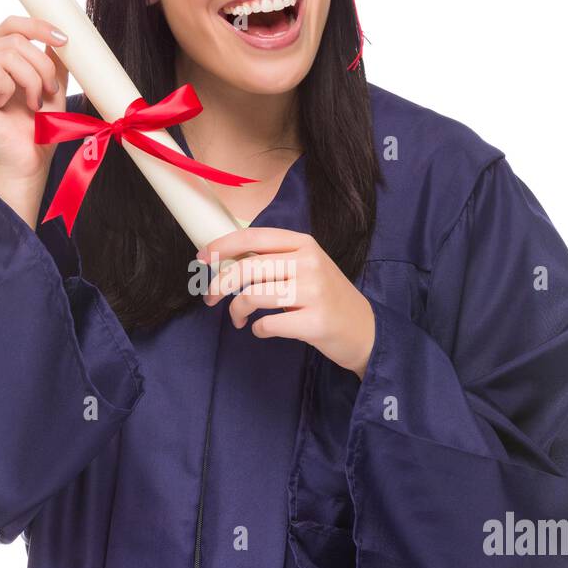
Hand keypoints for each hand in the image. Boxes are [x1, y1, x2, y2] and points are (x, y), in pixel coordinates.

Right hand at [0, 16, 68, 184]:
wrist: (30, 162)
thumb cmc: (38, 129)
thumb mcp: (50, 85)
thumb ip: (49, 58)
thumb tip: (55, 32)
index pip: (9, 25)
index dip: (37, 26)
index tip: (63, 40)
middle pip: (13, 39)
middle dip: (41, 65)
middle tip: (48, 92)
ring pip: (7, 53)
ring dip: (32, 80)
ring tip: (33, 103)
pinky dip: (13, 90)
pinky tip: (8, 108)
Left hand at [199, 227, 375, 378]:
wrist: (365, 330)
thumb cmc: (326, 298)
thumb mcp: (306, 268)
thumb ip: (274, 261)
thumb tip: (226, 261)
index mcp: (304, 244)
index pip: (253, 238)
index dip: (223, 246)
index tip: (202, 258)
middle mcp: (309, 263)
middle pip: (247, 268)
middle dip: (219, 285)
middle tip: (210, 299)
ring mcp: (314, 292)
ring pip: (252, 297)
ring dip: (236, 311)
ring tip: (239, 320)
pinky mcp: (315, 322)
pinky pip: (267, 324)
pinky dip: (257, 329)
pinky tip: (262, 329)